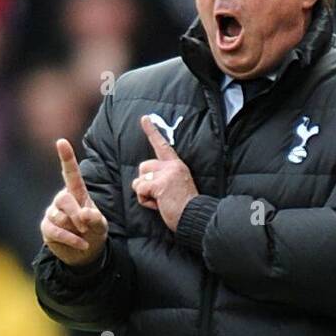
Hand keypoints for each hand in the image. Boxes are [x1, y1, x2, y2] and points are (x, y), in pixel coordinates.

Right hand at [40, 138, 108, 265]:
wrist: (86, 253)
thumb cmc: (94, 232)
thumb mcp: (101, 225)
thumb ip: (96, 219)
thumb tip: (84, 214)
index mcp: (77, 193)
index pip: (71, 173)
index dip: (66, 158)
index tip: (61, 141)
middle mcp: (62, 200)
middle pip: (64, 199)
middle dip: (76, 214)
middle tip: (85, 227)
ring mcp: (52, 213)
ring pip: (59, 217)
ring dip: (74, 229)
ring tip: (83, 235)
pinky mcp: (47, 228)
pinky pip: (56, 231)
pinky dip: (70, 239)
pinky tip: (81, 244)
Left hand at [132, 114, 198, 232]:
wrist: (195, 217)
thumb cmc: (185, 207)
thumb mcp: (176, 186)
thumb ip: (163, 178)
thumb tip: (144, 179)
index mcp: (177, 165)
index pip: (163, 146)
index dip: (152, 131)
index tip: (144, 118)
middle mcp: (172, 166)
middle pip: (143, 167)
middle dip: (145, 182)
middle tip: (160, 195)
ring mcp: (166, 174)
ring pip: (140, 179)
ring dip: (145, 193)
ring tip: (161, 201)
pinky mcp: (160, 184)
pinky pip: (140, 189)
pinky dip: (145, 201)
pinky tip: (159, 205)